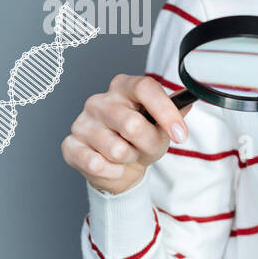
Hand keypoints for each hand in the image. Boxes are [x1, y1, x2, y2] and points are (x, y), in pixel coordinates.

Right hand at [62, 74, 191, 194]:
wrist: (118, 168)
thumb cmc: (139, 141)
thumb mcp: (161, 126)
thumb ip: (174, 112)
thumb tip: (187, 101)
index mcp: (123, 87)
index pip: (145, 87)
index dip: (165, 111)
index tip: (180, 134)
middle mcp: (99, 101)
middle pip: (132, 123)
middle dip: (147, 144)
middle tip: (145, 147)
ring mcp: (81, 122)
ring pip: (116, 149)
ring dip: (128, 158)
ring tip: (126, 154)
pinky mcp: (70, 145)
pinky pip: (96, 164)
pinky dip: (112, 171)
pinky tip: (111, 166)